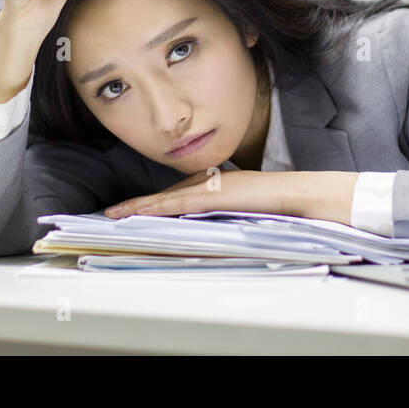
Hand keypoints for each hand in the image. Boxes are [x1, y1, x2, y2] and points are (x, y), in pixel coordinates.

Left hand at [104, 170, 359, 225]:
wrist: (297, 195)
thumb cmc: (278, 205)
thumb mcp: (245, 208)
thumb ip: (225, 212)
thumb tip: (208, 225)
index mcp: (214, 184)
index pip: (175, 195)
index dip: (151, 203)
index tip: (130, 211)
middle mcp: (207, 182)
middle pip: (164, 195)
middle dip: (137, 204)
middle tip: (111, 214)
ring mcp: (210, 187)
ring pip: (165, 198)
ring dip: (139, 207)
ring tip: (115, 216)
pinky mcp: (214, 195)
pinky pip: (179, 204)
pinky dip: (157, 208)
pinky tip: (141, 215)